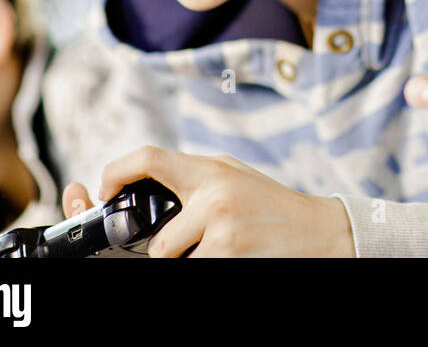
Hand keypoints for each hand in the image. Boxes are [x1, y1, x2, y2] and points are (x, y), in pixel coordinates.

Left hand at [92, 147, 354, 256]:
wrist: (321, 231)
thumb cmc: (273, 206)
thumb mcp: (234, 177)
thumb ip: (195, 179)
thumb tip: (147, 186)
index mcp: (211, 170)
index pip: (149, 158)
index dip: (116, 172)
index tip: (105, 191)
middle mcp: (214, 195)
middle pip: (158, 242)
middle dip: (172, 254)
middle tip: (198, 248)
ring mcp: (223, 229)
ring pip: (173, 262)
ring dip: (191, 263)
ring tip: (222, 251)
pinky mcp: (230, 255)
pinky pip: (195, 269)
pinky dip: (209, 267)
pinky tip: (234, 257)